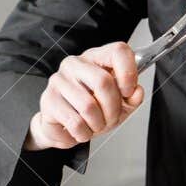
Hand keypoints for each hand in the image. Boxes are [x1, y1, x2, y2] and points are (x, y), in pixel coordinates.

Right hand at [26, 42, 144, 150]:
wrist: (62, 127)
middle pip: (103, 82)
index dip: (129, 73)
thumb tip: (137, 92)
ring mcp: (59, 80)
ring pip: (89, 106)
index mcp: (96, 59)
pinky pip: (75, 122)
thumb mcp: (119, 105)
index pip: (118, 51)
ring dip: (98, 124)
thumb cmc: (92, 110)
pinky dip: (84, 134)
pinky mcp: (48, 100)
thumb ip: (132, 98)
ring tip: (95, 125)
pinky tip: (81, 131)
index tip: (128, 92)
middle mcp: (75, 64)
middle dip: (113, 109)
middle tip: (110, 118)